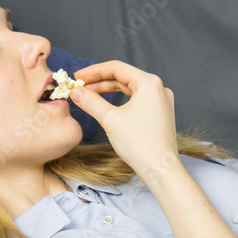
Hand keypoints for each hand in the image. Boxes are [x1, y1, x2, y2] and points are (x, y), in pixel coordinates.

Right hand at [69, 60, 178, 174]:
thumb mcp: (110, 119)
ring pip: (129, 89)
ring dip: (108, 92)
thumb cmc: (140, 144)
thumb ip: (91, 102)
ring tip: (88, 96)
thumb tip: (76, 92)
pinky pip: (136, 101)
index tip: (77, 77)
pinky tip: (105, 106)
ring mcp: (161, 101)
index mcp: (150, 83)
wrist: (160, 169)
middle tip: (79, 88)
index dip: (93, 71)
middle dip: (99, 82)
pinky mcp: (159, 113)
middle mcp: (158, 88)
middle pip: (123, 78)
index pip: (117, 68)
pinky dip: (120, 101)